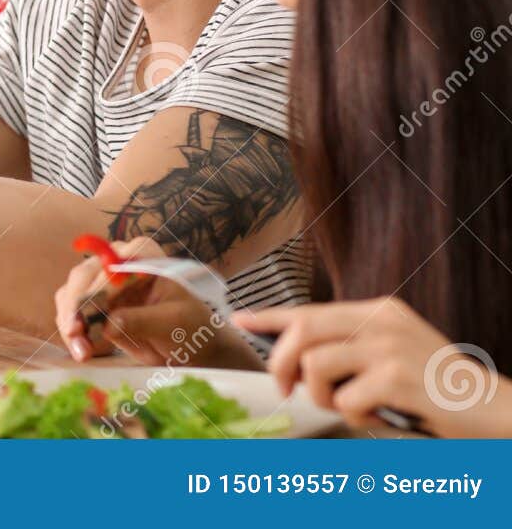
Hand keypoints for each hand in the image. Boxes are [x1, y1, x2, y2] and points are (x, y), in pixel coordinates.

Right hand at [55, 236, 262, 368]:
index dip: (98, 285)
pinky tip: (81, 351)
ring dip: (70, 322)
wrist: (188, 347)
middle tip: (76, 332)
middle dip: (76, 306)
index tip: (93, 310)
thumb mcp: (174, 321)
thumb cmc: (190, 326)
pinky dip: (72, 333)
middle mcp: (116, 263)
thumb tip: (108, 324)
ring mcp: (100, 284)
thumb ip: (143, 319)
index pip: (113, 263)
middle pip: (83, 277)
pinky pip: (71, 314)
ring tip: (81, 350)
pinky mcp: (92, 307)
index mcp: (142, 255)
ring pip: (70, 295)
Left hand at [236, 297, 511, 436]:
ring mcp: (388, 347)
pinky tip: (380, 417)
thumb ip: (347, 348)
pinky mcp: (396, 378)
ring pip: (315, 365)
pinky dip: (355, 417)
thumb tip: (291, 357)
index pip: (309, 309)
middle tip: (285, 389)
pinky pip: (346, 400)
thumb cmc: (433, 388)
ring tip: (350, 406)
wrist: (491, 408)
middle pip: (301, 331)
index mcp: (376, 310)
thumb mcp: (389, 354)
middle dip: (280, 363)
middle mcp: (380, 320)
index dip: (269, 317)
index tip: (240, 320)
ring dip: (323, 397)